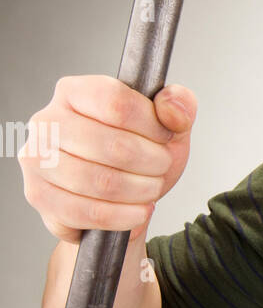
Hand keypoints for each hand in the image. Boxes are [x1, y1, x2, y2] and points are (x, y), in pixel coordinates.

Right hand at [19, 75, 195, 244]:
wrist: (118, 197)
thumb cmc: (136, 156)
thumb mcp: (166, 126)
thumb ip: (178, 105)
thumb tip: (173, 105)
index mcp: (73, 92)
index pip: (116, 102)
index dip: (151, 124)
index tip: (164, 137)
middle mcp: (48, 122)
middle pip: (111, 145)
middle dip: (150, 162)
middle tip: (161, 167)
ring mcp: (38, 160)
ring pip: (99, 181)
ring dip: (139, 190)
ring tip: (150, 189)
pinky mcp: (40, 196)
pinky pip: (86, 212)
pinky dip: (122, 216)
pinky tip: (138, 211)